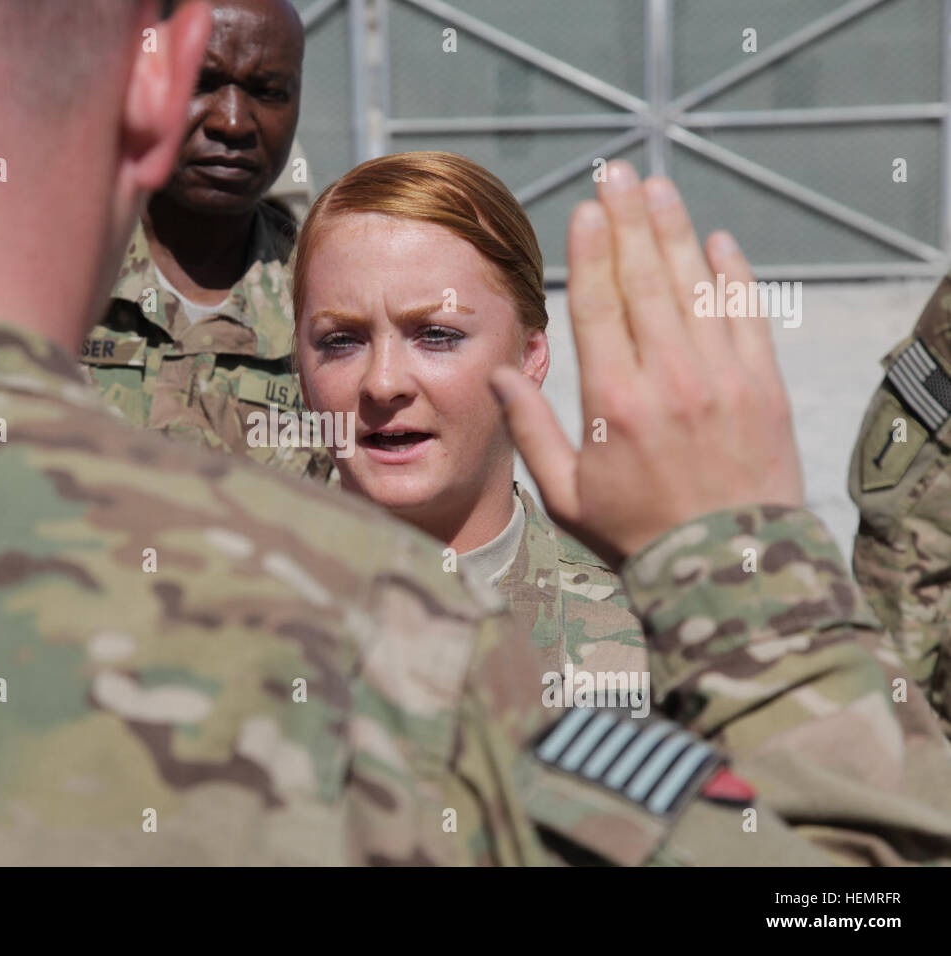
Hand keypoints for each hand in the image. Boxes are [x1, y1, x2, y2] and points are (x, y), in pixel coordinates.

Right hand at [492, 161, 804, 565]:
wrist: (728, 568)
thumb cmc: (635, 534)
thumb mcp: (566, 494)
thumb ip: (531, 431)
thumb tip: (499, 375)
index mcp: (615, 403)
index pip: (600, 306)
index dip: (591, 251)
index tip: (585, 209)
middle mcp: (668, 380)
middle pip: (645, 280)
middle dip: (629, 220)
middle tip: (618, 173)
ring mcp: (722, 378)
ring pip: (694, 287)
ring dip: (675, 232)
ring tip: (658, 188)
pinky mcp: (763, 386)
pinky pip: (747, 316)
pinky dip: (733, 274)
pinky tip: (717, 241)